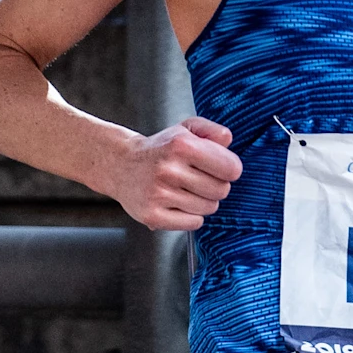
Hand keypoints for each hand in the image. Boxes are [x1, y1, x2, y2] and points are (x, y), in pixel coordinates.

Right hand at [114, 113, 240, 230]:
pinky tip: (178, 203)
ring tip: (186, 190)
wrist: (121, 165)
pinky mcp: (153, 215)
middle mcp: (169, 169)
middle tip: (199, 179)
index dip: (229, 169)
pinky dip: (191, 216)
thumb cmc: (160, 149)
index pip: (231, 168)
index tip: (220, 168)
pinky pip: (194, 223)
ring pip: (209, 208)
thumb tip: (227, 140)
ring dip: (203, 201)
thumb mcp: (185, 129)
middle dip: (216, 186)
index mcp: (181, 145)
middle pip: (221, 190)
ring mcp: (159, 194)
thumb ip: (212, 131)